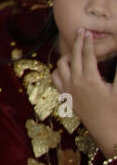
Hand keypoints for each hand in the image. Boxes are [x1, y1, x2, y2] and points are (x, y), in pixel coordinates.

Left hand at [53, 26, 116, 157]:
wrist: (107, 132)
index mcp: (90, 79)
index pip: (87, 54)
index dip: (87, 42)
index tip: (88, 32)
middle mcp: (75, 82)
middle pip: (73, 56)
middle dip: (77, 42)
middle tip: (80, 32)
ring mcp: (68, 90)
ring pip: (60, 65)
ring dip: (67, 56)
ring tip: (76, 50)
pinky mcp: (66, 96)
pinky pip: (56, 78)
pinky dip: (60, 69)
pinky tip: (69, 67)